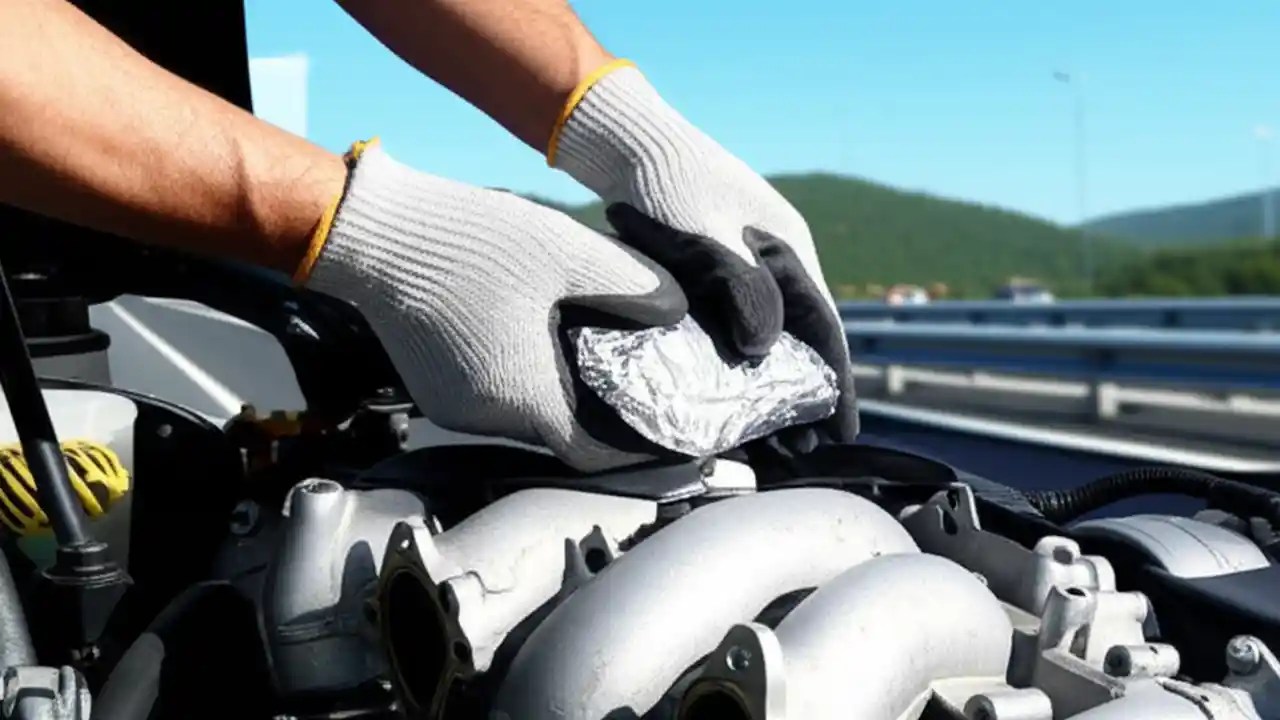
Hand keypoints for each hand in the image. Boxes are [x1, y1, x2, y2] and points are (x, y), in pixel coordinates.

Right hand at [299, 143, 687, 471]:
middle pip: (561, 438)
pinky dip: (523, 383)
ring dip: (559, 397)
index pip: (594, 455)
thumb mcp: (570, 252)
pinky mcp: (433, 390)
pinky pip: (493, 401)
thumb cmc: (470, 242)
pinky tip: (536, 342)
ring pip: (526, 420)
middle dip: (599, 416)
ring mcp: (452, 407)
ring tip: (590, 358)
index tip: (663, 426)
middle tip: (635, 382)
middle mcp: (485, 418)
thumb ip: (635, 286)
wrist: (376, 233)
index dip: (635, 446)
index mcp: (524, 397)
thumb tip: (677, 310)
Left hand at [550, 62, 857, 450]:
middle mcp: (772, 262)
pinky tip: (714, 402)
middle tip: (797, 454)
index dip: (834, 385)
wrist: (624, 141)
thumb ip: (739, 284)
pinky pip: (729, 332)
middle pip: (797, 343)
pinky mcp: (707, 275)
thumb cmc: (665, 179)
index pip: (823, 329)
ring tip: (762, 441)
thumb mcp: (705, 231)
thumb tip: (763, 347)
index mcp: (786, 249)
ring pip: (763, 342)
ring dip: (764, 389)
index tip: (841, 434)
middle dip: (800, 399)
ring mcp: (741, 268)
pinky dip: (729, 369)